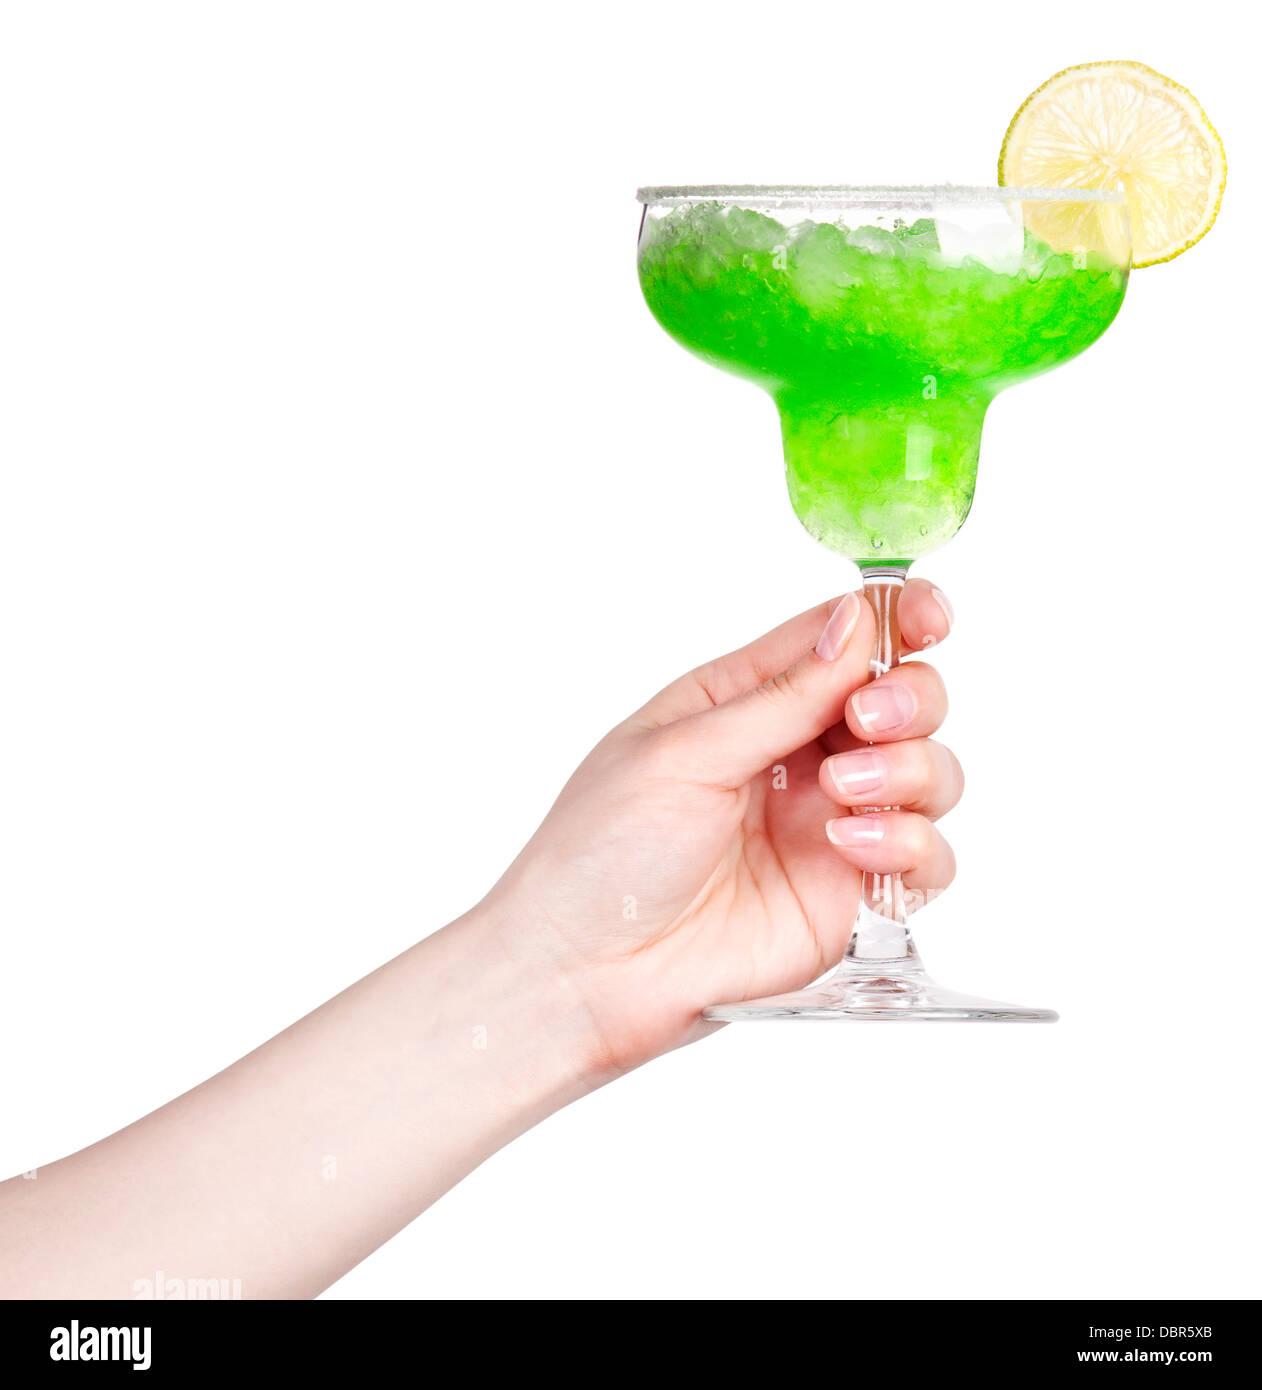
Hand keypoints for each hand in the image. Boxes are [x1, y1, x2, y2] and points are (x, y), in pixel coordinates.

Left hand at [482, 580, 962, 1073]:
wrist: (587, 972)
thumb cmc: (601, 852)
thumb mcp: (681, 752)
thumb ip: (779, 696)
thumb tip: (854, 625)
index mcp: (745, 702)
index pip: (841, 640)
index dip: (898, 618)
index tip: (930, 618)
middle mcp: (798, 757)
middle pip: (904, 699)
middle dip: (908, 698)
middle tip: (867, 719)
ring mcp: (829, 825)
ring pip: (931, 772)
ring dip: (909, 770)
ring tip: (844, 793)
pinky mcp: (849, 897)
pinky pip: (927, 859)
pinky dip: (911, 844)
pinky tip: (852, 848)